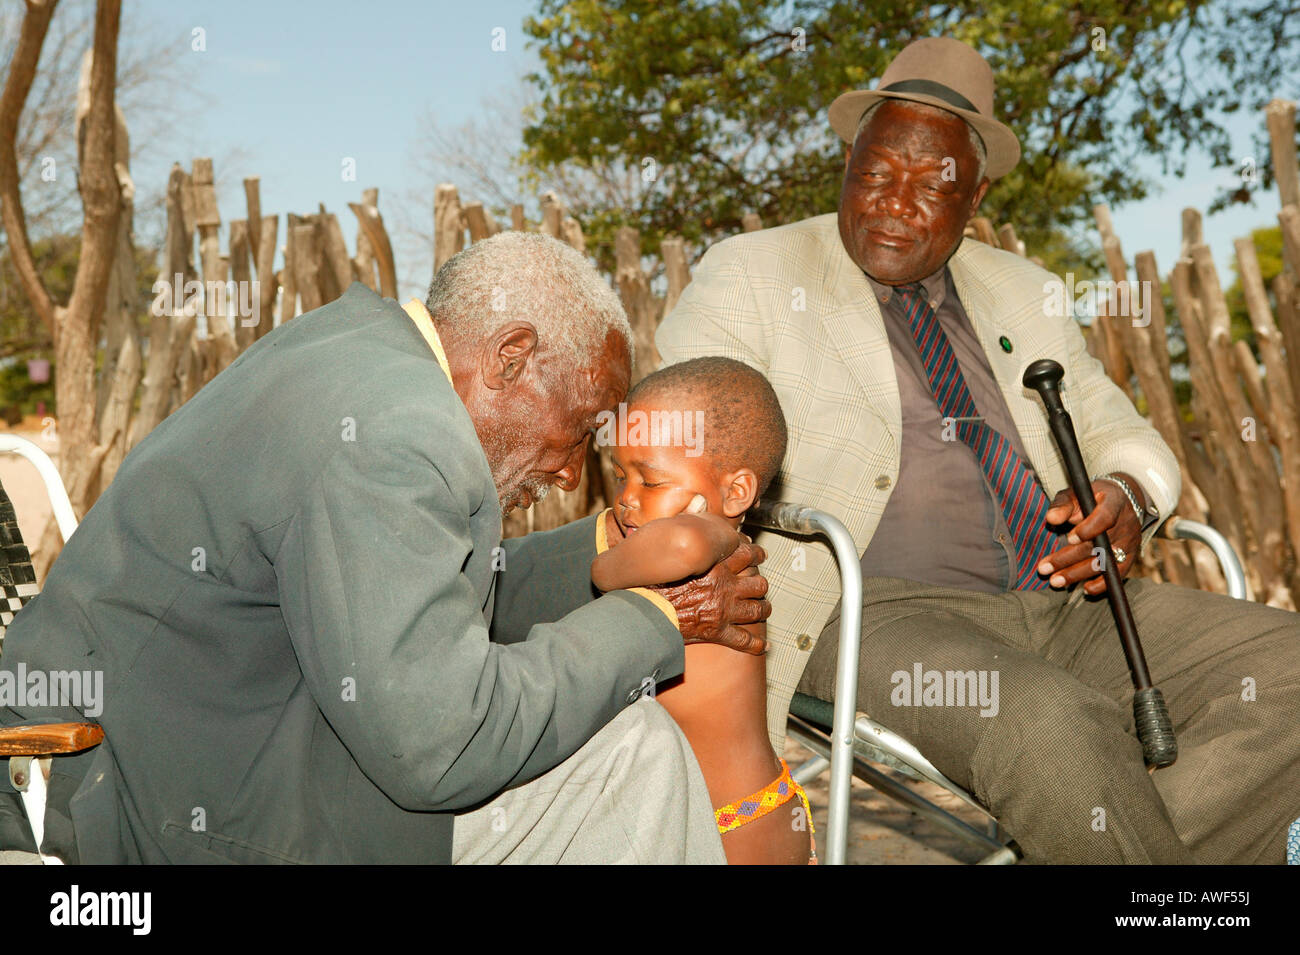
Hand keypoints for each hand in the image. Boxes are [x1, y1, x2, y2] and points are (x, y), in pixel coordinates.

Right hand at [650, 534, 770, 653]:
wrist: (647, 612)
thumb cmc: (653, 586)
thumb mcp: (673, 559)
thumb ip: (688, 550)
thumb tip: (685, 534)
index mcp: (714, 566)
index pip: (746, 554)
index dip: (756, 554)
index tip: (758, 554)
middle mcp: (724, 587)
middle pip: (758, 583)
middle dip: (761, 584)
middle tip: (760, 585)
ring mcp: (724, 610)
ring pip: (757, 610)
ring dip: (763, 609)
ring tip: (763, 608)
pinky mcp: (718, 632)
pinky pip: (744, 640)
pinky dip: (756, 645)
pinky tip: (764, 646)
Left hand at [1038, 480, 1140, 594]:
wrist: (1121, 500)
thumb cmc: (1092, 497)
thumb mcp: (1076, 494)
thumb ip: (1062, 504)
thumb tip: (1051, 519)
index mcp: (1113, 503)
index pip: (1105, 518)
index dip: (1089, 529)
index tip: (1069, 538)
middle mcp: (1125, 524)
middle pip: (1099, 546)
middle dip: (1069, 559)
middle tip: (1045, 569)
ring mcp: (1129, 542)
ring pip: (1105, 563)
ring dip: (1078, 574)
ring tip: (1055, 581)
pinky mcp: (1130, 556)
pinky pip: (1119, 574)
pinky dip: (1103, 584)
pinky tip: (1085, 589)